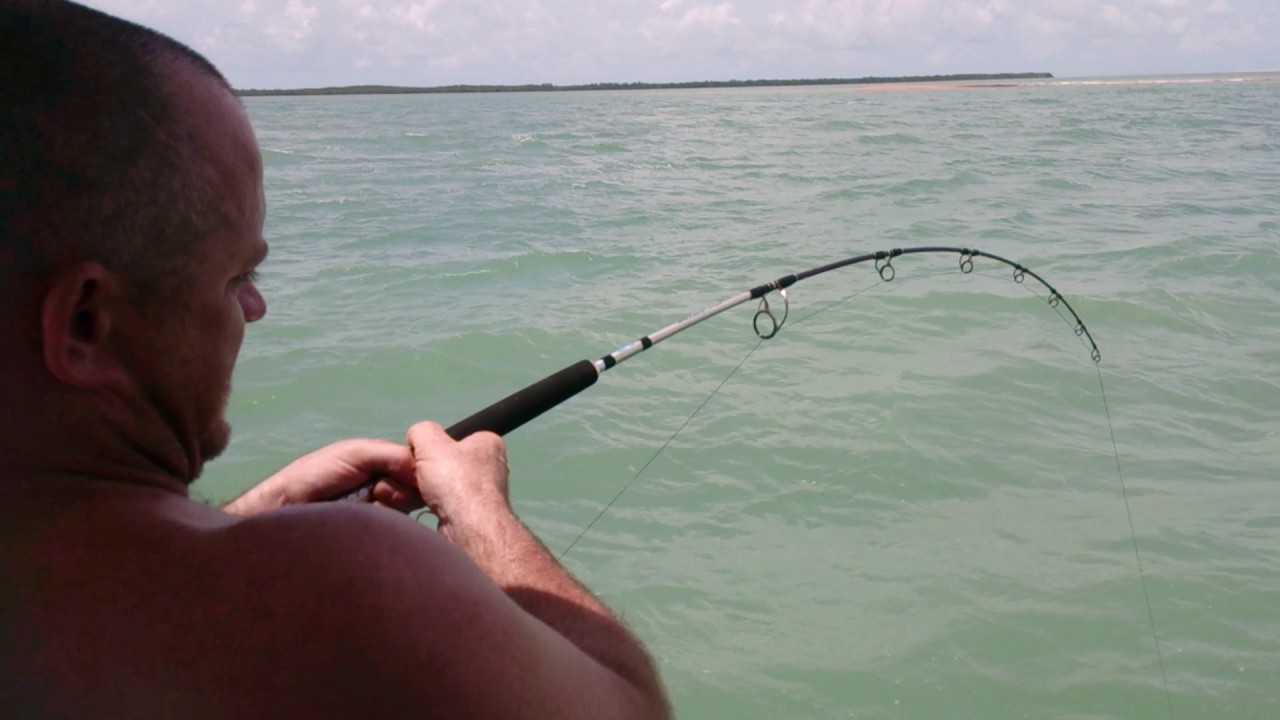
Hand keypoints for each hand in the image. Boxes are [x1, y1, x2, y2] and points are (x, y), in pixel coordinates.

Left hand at [224, 439, 417, 515]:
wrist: (286, 508)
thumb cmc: (317, 472)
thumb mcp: (356, 452)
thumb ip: (392, 455)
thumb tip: (423, 470)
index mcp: (384, 465)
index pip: (418, 469)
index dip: (417, 474)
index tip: (401, 476)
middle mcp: (387, 488)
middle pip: (417, 492)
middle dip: (401, 491)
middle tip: (376, 491)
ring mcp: (381, 513)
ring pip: (408, 512)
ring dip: (390, 508)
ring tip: (365, 505)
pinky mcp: (373, 534)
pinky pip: (394, 532)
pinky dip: (383, 524)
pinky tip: (364, 522)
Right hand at [406, 422, 509, 526]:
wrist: (468, 527)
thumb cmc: (455, 480)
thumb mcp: (430, 442)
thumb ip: (421, 431)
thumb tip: (416, 437)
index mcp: (489, 443)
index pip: (456, 438)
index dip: (435, 445)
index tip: (423, 455)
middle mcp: (493, 467)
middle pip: (448, 463)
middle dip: (429, 470)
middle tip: (417, 476)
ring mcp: (486, 493)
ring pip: (446, 486)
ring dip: (429, 490)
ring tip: (421, 493)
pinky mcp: (476, 515)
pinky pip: (448, 505)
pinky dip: (435, 506)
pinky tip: (429, 508)